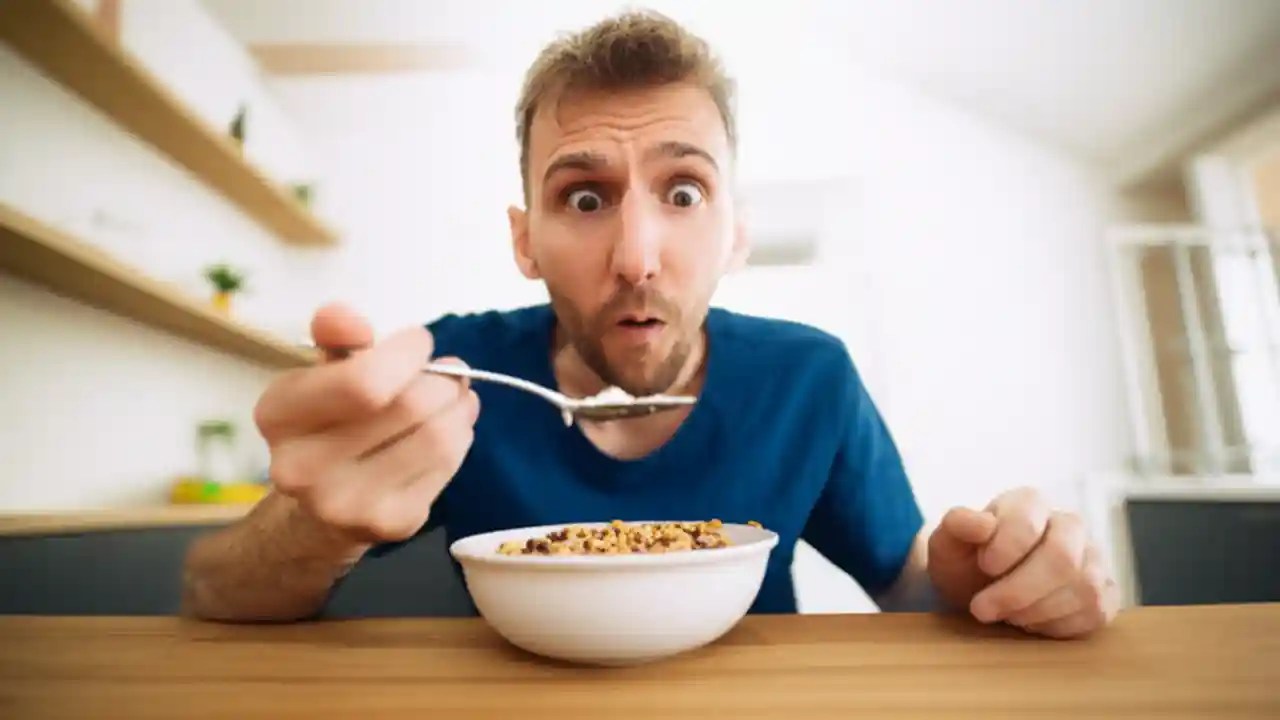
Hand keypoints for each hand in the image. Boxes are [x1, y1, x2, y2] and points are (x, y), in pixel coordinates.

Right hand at [254, 302, 478, 548]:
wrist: (321, 508)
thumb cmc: (331, 422)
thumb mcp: (323, 372)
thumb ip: (336, 336)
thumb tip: (345, 318)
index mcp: (278, 416)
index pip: (363, 381)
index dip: (407, 353)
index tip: (419, 342)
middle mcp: (302, 467)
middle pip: (410, 406)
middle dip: (442, 380)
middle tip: (447, 374)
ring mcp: (346, 504)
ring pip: (438, 437)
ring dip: (458, 407)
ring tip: (454, 398)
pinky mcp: (390, 525)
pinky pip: (447, 466)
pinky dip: (460, 437)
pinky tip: (449, 430)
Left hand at [926, 487, 1118, 637]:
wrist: (981, 591)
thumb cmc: (966, 563)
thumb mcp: (948, 544)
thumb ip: (957, 527)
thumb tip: (980, 523)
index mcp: (1030, 503)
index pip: (1029, 520)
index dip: (1006, 547)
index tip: (984, 566)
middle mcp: (1070, 526)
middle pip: (1062, 558)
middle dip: (1018, 591)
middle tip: (982, 609)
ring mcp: (1093, 559)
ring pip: (1083, 588)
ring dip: (1036, 611)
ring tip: (1006, 614)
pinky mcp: (1105, 593)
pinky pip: (1096, 612)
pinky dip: (1058, 626)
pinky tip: (1032, 623)